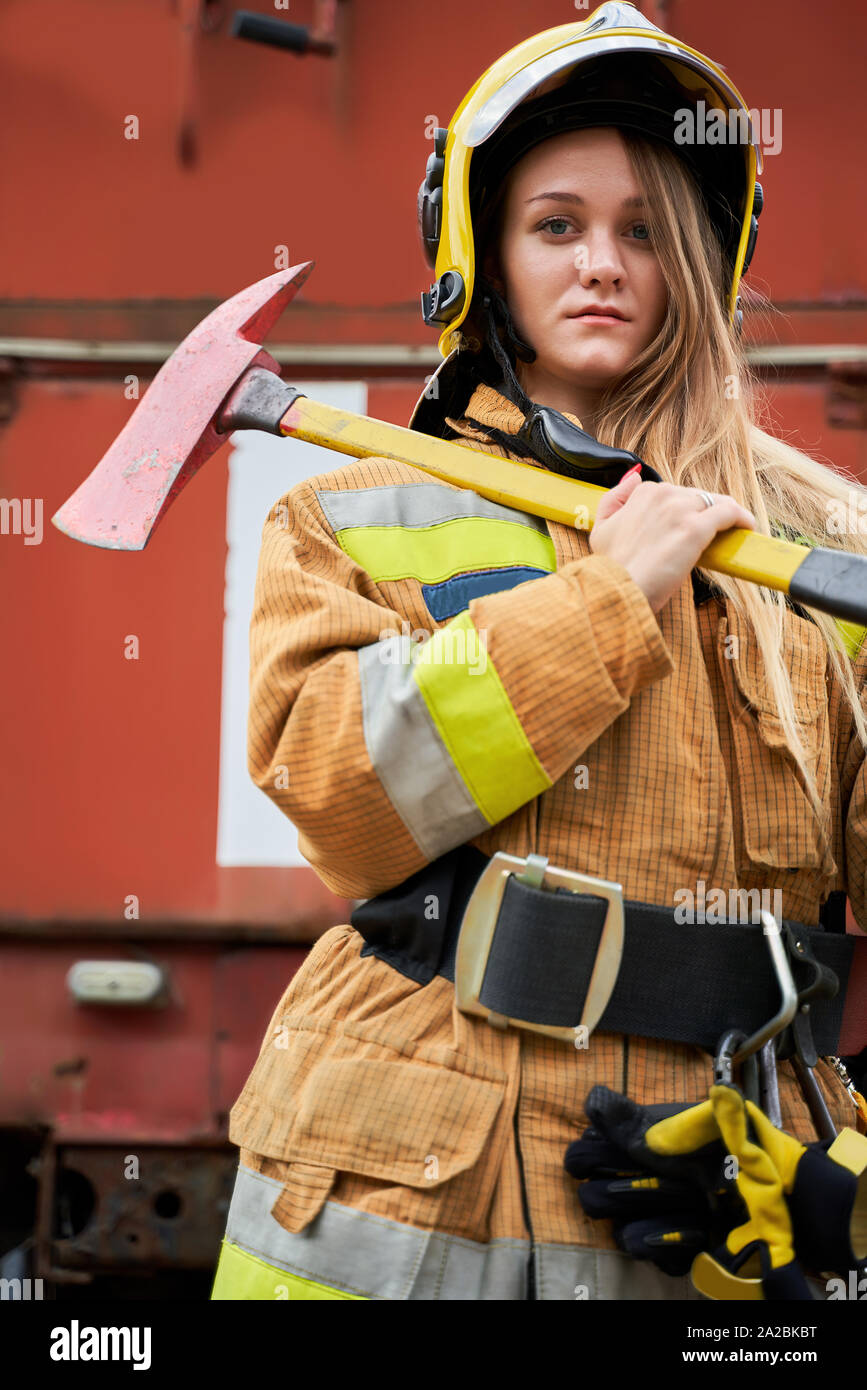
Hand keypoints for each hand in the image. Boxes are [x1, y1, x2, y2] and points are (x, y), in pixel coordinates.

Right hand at [588, 469, 756, 614]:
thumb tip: (635, 477)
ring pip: (717, 502)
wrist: (617, 591)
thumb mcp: (600, 528)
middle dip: (706, 513)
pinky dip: (741, 518)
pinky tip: (747, 527)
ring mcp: (680, 511)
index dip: (685, 510)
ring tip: (734, 530)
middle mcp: (662, 495)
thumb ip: (615, 498)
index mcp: (642, 494)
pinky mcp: (696, 529)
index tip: (689, 526)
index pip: (675, 493)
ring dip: (727, 514)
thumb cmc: (611, 568)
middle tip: (712, 534)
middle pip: (698, 497)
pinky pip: (729, 513)